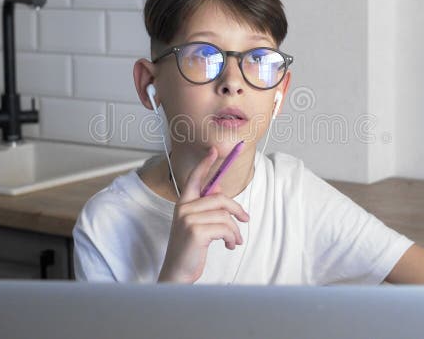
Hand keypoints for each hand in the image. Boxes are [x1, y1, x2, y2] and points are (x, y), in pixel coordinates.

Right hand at [157, 146, 249, 283]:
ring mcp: (188, 219)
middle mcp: (183, 208)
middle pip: (220, 198)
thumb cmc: (189, 250)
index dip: (204, 164)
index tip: (214, 150)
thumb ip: (207, 209)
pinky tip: (229, 246)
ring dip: (235, 230)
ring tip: (233, 241)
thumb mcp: (197, 226)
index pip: (194, 179)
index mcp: (183, 204)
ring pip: (225, 215)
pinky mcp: (195, 231)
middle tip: (245, 220)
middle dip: (237, 210)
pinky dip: (231, 238)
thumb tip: (221, 193)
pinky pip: (225, 228)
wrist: (178, 273)